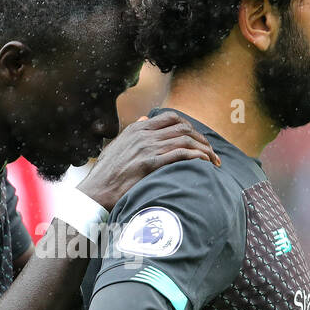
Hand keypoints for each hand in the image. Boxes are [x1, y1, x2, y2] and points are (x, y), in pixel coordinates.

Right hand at [77, 111, 218, 210]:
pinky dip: (197, 157)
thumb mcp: (117, 145)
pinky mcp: (149, 164)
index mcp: (137, 128)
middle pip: (183, 128)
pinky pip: (181, 154)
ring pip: (185, 140)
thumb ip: (133, 132)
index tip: (198, 140)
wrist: (95, 192)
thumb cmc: (106, 174)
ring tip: (214, 161)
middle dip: (202, 139)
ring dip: (204, 149)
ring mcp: (146, 148)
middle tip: (212, 153)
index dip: (190, 127)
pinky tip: (205, 164)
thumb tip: (146, 119)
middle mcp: (143, 134)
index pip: (171, 118)